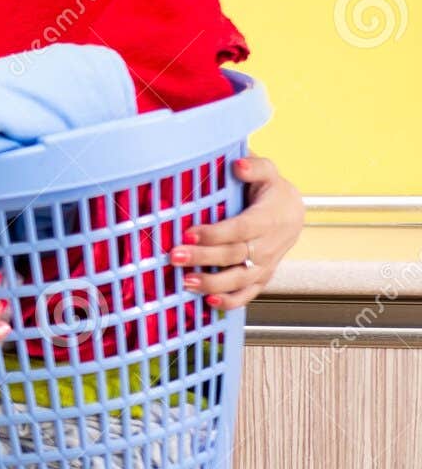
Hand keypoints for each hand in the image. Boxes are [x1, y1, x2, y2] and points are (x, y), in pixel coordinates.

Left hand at [169, 153, 304, 310]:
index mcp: (268, 218)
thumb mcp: (268, 172)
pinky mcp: (261, 277)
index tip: (188, 233)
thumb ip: (255, 166)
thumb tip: (238, 165)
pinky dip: (230, 301)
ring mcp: (265, 264)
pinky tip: (209, 303)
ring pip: (239, 279)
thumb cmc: (272, 191)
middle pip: (234, 255)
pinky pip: (248, 294)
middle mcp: (267, 245)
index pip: (240, 228)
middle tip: (175, 256)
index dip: (215, 233)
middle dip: (203, 257)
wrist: (294, 213)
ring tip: (186, 282)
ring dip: (212, 283)